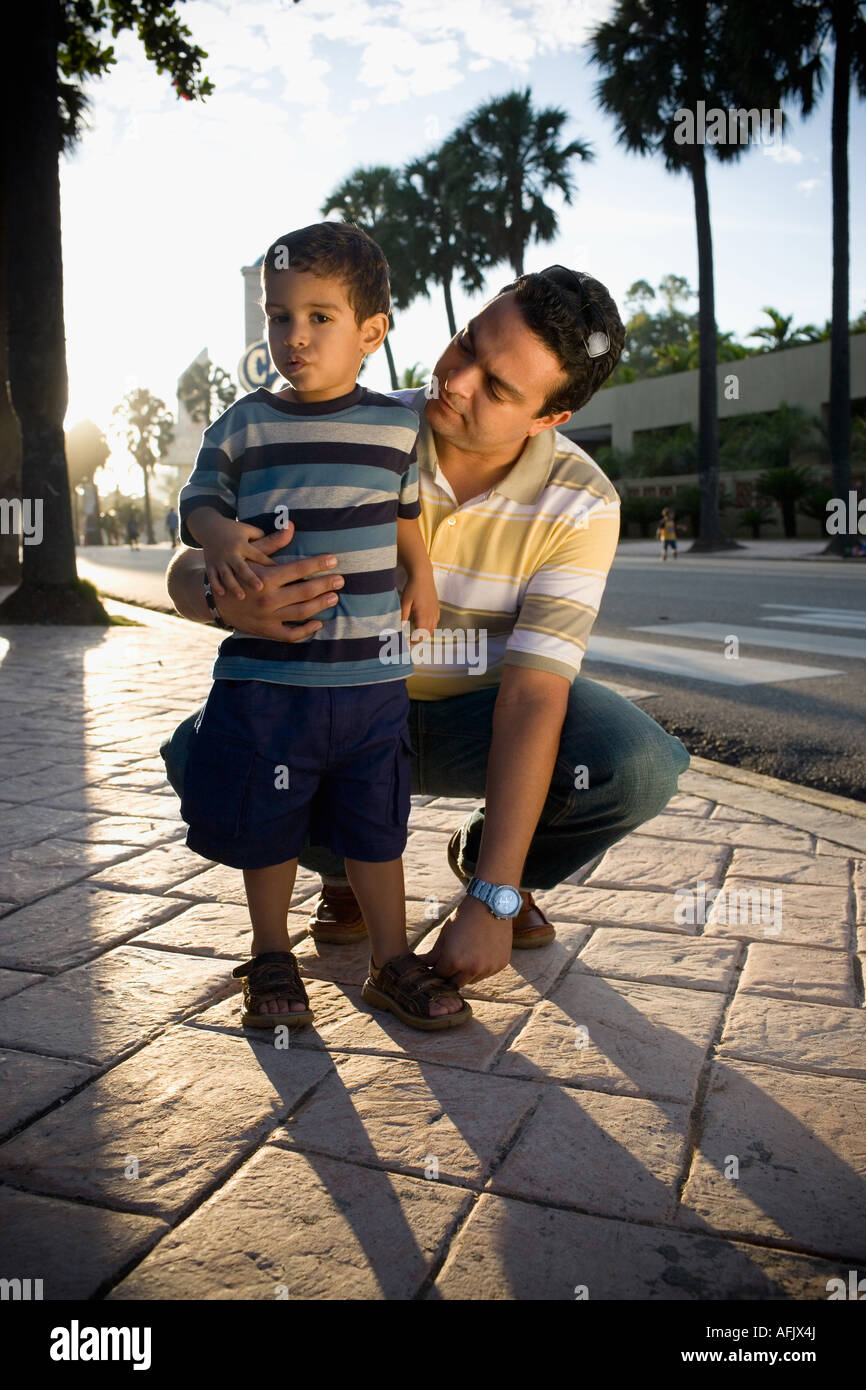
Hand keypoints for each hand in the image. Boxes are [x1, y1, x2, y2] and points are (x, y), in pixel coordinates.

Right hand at [200, 518, 277, 599]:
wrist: (209, 528)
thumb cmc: (235, 531)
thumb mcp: (250, 531)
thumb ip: (268, 538)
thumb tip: (290, 535)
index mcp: (243, 545)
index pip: (258, 556)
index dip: (269, 564)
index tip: (281, 576)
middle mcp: (231, 553)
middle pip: (241, 566)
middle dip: (250, 577)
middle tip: (260, 588)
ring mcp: (219, 560)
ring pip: (226, 575)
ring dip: (233, 586)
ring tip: (241, 596)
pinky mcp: (210, 565)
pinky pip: (212, 577)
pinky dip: (216, 585)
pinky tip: (222, 594)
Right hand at [211, 523, 344, 641]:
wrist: (214, 599)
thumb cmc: (237, 573)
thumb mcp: (251, 555)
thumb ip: (273, 542)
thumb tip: (291, 526)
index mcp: (265, 577)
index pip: (298, 569)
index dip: (318, 564)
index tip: (334, 560)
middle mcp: (267, 598)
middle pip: (304, 592)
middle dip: (325, 585)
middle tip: (340, 580)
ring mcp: (267, 617)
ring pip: (301, 613)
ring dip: (320, 605)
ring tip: (334, 597)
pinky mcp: (266, 631)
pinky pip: (290, 635)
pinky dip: (305, 631)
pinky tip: (318, 623)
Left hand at [400, 572, 438, 636]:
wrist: (423, 576)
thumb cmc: (412, 588)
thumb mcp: (405, 602)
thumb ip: (403, 616)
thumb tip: (400, 628)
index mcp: (423, 614)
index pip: (421, 633)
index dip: (415, 640)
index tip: (408, 643)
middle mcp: (431, 614)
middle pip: (428, 633)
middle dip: (420, 639)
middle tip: (410, 640)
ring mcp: (435, 611)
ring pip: (433, 628)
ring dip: (425, 633)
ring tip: (416, 634)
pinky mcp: (437, 607)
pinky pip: (436, 621)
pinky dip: (430, 626)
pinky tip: (424, 624)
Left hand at [416, 894, 511, 987]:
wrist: (491, 903)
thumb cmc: (464, 916)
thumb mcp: (445, 934)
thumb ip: (433, 954)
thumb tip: (421, 964)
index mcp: (453, 960)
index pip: (440, 976)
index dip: (436, 970)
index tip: (436, 965)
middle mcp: (472, 968)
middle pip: (455, 983)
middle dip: (450, 974)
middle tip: (450, 962)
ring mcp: (488, 968)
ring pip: (471, 980)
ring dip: (466, 973)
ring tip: (467, 954)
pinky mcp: (500, 965)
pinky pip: (486, 973)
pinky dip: (481, 968)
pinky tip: (480, 952)